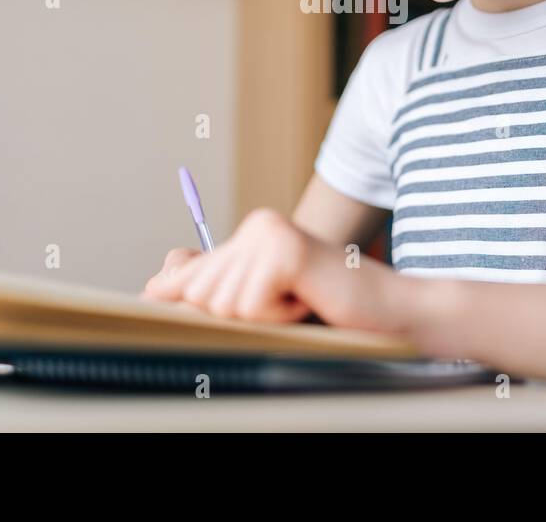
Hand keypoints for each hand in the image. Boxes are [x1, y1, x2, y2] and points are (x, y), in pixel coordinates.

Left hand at [141, 208, 412, 333]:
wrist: (390, 312)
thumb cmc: (331, 311)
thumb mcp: (265, 301)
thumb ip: (215, 287)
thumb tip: (154, 283)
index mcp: (250, 234)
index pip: (190, 276)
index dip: (192, 304)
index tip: (223, 309)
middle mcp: (257, 226)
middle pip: (199, 295)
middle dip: (238, 315)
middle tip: (284, 305)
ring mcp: (271, 235)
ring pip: (221, 304)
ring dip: (261, 318)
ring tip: (299, 302)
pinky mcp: (285, 252)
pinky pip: (249, 307)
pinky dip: (279, 317)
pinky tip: (308, 301)